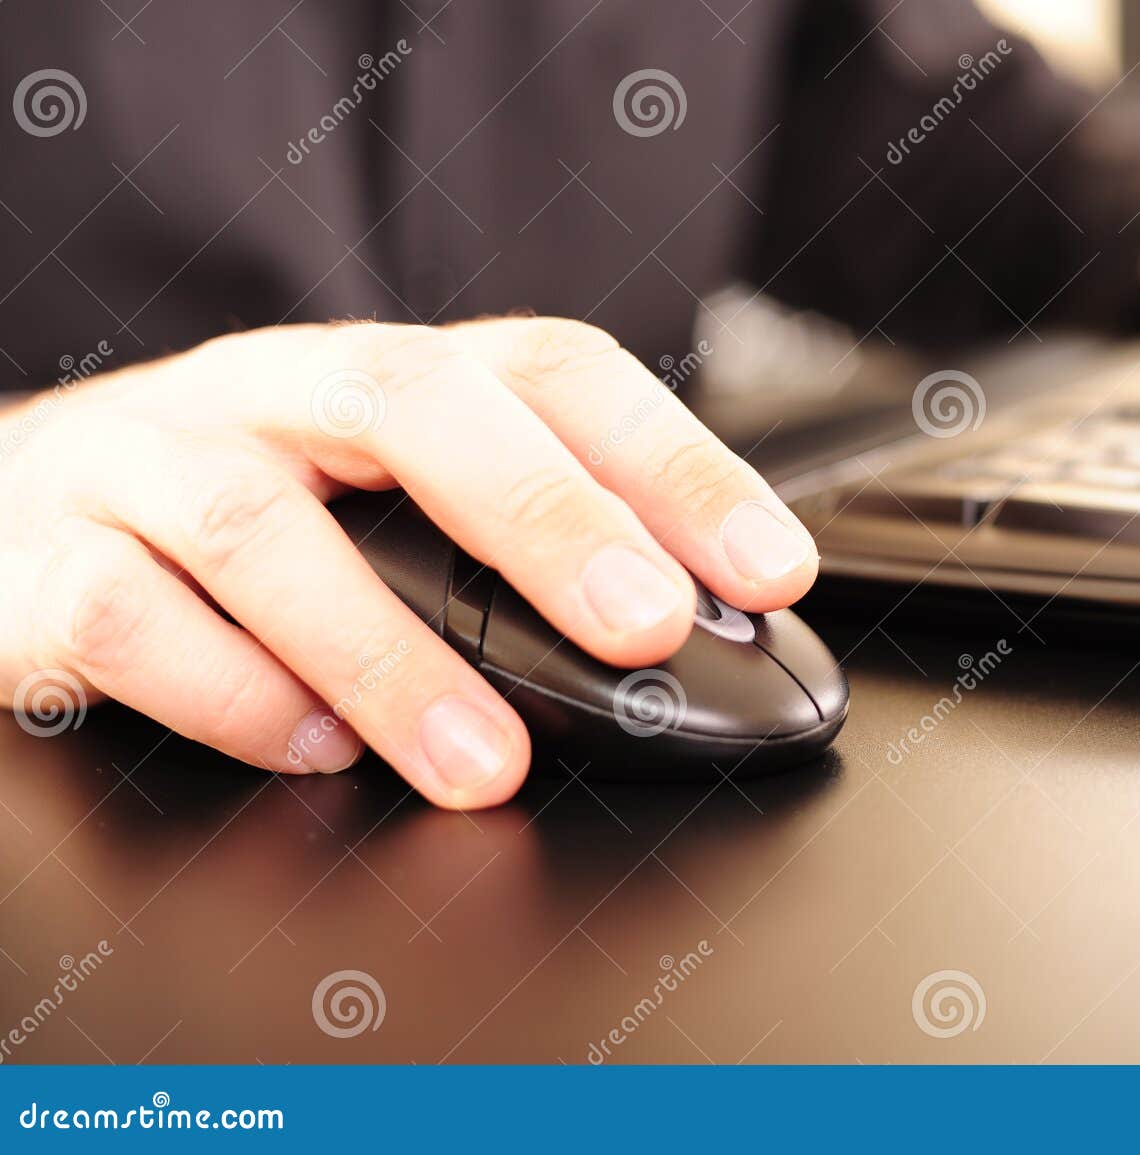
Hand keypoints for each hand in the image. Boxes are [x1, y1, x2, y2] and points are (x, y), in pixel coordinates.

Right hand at [0, 318, 817, 807]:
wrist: (10, 508)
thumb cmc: (239, 510)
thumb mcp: (382, 500)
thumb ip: (506, 550)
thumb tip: (679, 633)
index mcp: (382, 375)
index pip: (552, 372)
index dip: (672, 461)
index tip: (769, 566)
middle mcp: (274, 395)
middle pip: (416, 408)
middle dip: (548, 519)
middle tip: (645, 625)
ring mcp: (151, 466)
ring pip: (266, 532)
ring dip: (393, 659)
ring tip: (490, 759)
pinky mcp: (48, 562)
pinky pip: (137, 623)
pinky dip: (242, 700)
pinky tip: (316, 749)